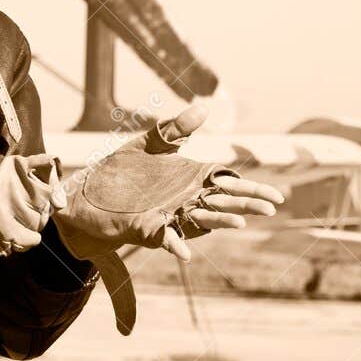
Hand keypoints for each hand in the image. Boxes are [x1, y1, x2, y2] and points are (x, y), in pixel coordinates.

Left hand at [54, 102, 284, 262]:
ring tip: (241, 222)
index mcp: (188, 179)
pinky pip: (163, 238)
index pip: (227, 183)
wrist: (83, 195)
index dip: (251, 189)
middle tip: (272, 207)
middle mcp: (183, 200)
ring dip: (219, 222)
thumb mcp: (147, 144)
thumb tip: (203, 108)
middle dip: (246, 204)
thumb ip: (174, 129)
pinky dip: (174, 244)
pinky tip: (186, 253)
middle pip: (221, 203)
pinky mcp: (144, 229)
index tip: (277, 196)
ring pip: (200, 221)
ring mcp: (166, 216)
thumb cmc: (119, 172)